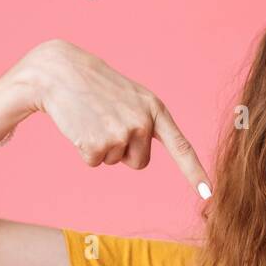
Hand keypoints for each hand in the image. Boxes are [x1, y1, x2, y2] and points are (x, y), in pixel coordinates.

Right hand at [0, 38, 211, 195]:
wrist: (58, 71)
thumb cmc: (94, 85)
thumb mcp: (129, 97)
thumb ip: (144, 121)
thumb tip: (142, 156)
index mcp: (154, 109)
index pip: (181, 147)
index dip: (194, 173)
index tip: (208, 194)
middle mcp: (142, 122)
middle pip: (139, 162)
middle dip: (123, 151)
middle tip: (105, 121)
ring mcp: (121, 134)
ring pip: (116, 162)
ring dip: (102, 147)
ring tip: (92, 118)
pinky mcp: (98, 145)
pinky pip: (95, 163)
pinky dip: (85, 150)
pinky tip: (80, 125)